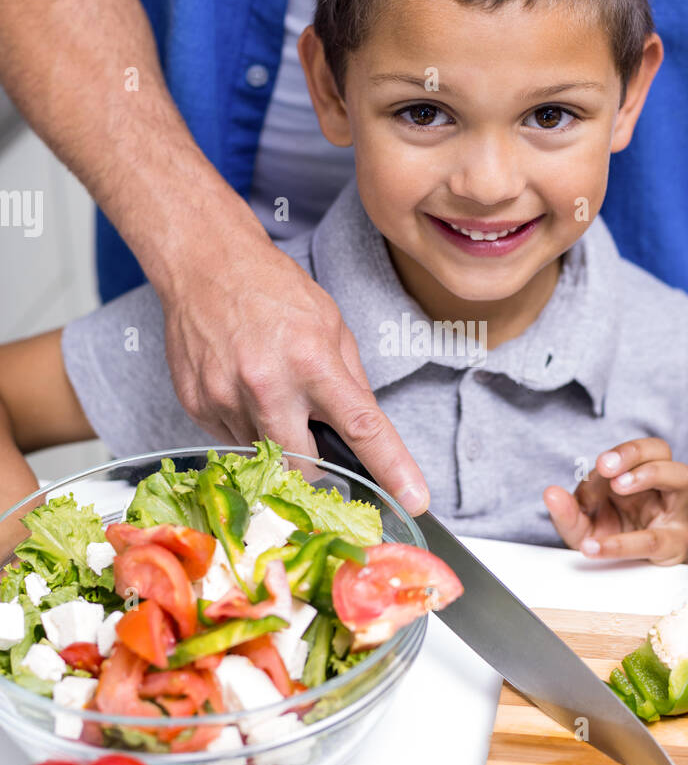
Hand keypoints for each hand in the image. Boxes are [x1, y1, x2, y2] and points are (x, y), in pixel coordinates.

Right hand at [160, 234, 429, 513]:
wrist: (204, 265)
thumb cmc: (272, 289)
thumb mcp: (330, 323)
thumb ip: (350, 379)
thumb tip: (365, 428)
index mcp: (313, 361)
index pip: (362, 426)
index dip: (392, 467)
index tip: (414, 499)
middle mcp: (267, 385)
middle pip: (303, 467)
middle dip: (316, 464)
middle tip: (312, 433)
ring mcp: (226, 399)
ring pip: (264, 459)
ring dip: (276, 440)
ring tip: (268, 391)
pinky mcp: (196, 407)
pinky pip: (231, 441)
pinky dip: (245, 425)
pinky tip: (241, 387)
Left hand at [544, 437, 687, 564]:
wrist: (621, 578)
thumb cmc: (606, 541)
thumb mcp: (580, 525)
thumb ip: (566, 511)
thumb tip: (550, 494)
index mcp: (637, 477)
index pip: (639, 449)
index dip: (624, 452)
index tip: (601, 464)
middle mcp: (660, 489)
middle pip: (663, 450)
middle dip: (635, 452)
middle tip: (607, 469)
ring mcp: (673, 514)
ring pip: (682, 477)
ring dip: (650, 473)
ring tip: (618, 487)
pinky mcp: (676, 545)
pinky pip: (657, 539)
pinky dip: (622, 543)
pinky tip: (595, 546)